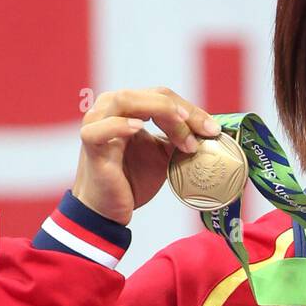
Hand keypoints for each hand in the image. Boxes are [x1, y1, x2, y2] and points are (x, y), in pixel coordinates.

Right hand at [73, 87, 221, 224]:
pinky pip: (101, 129)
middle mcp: (110, 107)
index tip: (214, 130)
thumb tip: (209, 131)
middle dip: (182, 111)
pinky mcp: (91, 145)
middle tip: (205, 131)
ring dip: (160, 112)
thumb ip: (180, 139)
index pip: (163, 96)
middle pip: (150, 95)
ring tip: (183, 131)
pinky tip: (139, 127)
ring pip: (126, 101)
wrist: (109, 210)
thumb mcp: (163, 155)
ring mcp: (97, 123)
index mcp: (128, 106)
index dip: (191, 110)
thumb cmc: (132, 180)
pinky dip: (120, 125)